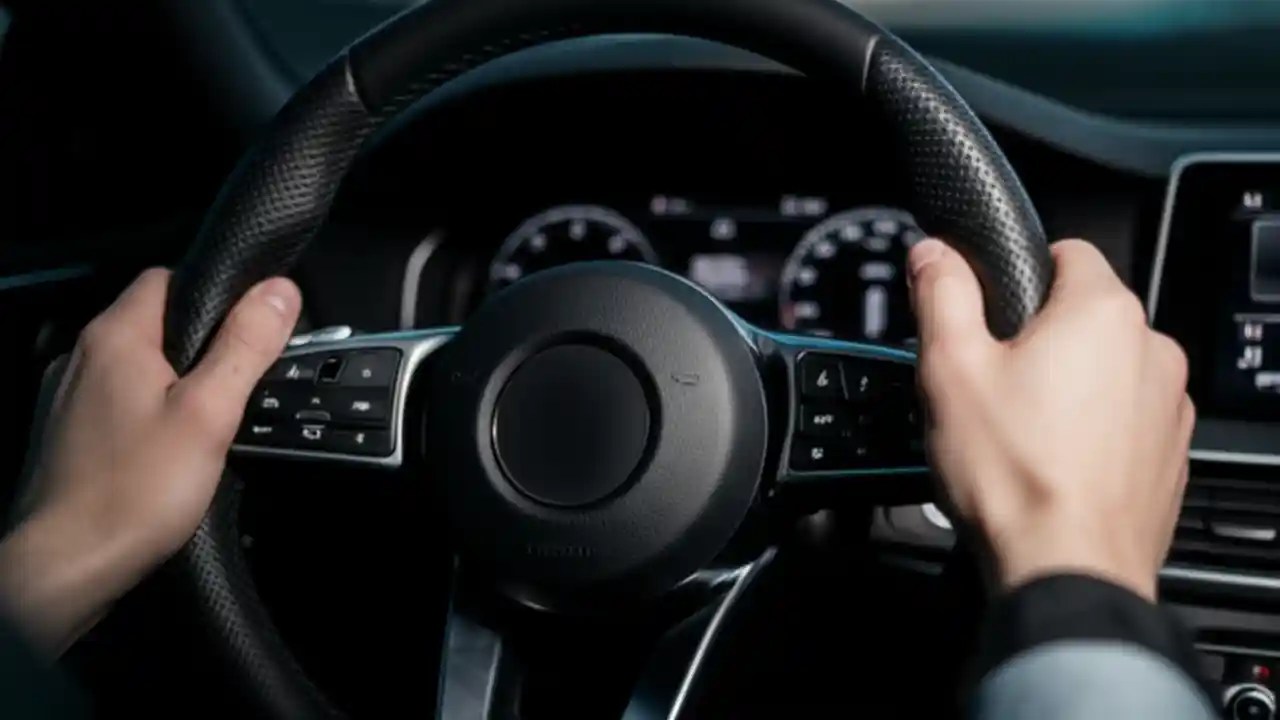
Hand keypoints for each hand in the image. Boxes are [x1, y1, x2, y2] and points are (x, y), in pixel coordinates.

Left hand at [0, 268, 299, 652]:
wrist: (63, 568)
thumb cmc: (138, 490)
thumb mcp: (210, 414)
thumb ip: (245, 346)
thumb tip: (279, 289)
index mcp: (114, 336)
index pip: (167, 278)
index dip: (214, 296)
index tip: (246, 333)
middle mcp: (80, 356)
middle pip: (151, 323)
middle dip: (197, 346)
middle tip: (233, 388)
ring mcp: (64, 397)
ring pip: (132, 365)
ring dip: (169, 382)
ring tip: (203, 424)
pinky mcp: (62, 435)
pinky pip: (113, 402)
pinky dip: (143, 414)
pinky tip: (163, 453)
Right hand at [909, 238, 1193, 601]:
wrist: (1067, 570)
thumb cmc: (1014, 474)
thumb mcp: (951, 369)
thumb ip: (943, 295)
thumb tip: (935, 253)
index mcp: (1102, 312)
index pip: (1066, 251)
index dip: (1017, 276)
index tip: (987, 315)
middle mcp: (1152, 349)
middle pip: (1084, 316)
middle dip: (1037, 339)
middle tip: (989, 385)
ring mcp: (1169, 406)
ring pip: (1106, 369)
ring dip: (1068, 386)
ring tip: (1018, 433)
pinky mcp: (1169, 454)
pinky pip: (1124, 419)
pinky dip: (1091, 430)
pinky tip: (1050, 463)